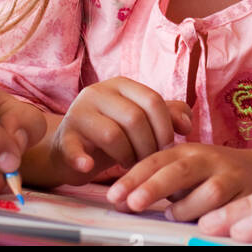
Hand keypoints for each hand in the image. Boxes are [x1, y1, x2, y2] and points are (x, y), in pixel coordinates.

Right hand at [47, 77, 192, 183]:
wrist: (73, 149)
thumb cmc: (114, 133)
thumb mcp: (142, 119)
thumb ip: (168, 115)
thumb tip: (187, 124)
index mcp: (120, 84)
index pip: (152, 99)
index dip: (165, 126)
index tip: (168, 147)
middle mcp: (97, 92)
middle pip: (135, 118)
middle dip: (149, 145)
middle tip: (149, 161)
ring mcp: (78, 113)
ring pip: (113, 135)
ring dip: (128, 156)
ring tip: (130, 166)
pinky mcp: (64, 138)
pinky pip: (75, 149)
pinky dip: (83, 159)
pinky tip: (90, 166)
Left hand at [104, 143, 251, 221]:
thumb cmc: (207, 175)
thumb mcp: (181, 172)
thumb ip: (153, 183)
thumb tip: (121, 202)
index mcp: (186, 151)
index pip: (156, 160)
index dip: (134, 177)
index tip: (115, 195)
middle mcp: (208, 160)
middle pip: (181, 170)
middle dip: (155, 187)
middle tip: (134, 203)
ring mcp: (230, 176)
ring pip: (209, 192)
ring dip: (187, 208)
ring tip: (173, 215)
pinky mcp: (249, 194)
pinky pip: (233, 209)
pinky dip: (216, 219)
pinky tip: (204, 224)